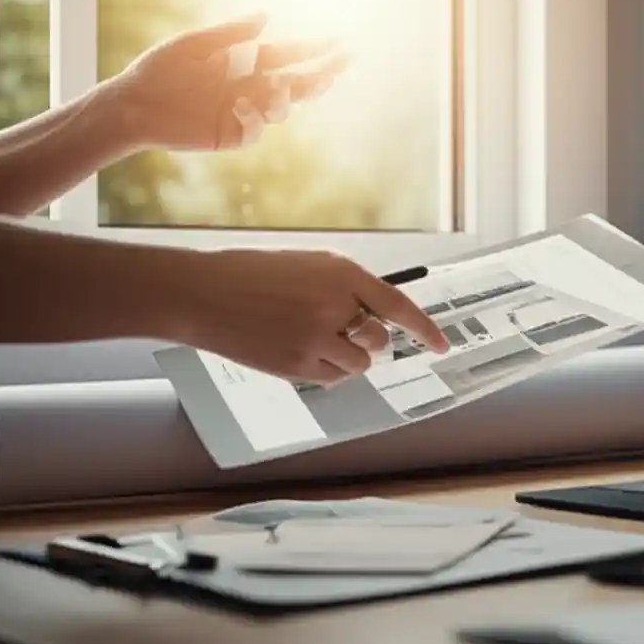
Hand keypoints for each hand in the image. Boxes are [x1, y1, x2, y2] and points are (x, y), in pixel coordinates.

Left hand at [105, 14, 348, 152]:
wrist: (133, 104)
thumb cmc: (159, 69)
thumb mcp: (195, 44)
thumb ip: (232, 33)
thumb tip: (268, 16)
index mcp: (243, 64)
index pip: (286, 56)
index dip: (310, 50)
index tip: (334, 43)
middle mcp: (249, 88)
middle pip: (295, 83)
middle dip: (320, 73)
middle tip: (342, 63)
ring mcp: (242, 113)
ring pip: (280, 108)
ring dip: (287, 96)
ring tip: (283, 83)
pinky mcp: (230, 135)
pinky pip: (254, 129)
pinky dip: (253, 117)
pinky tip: (239, 104)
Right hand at [179, 249, 448, 386]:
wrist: (202, 293)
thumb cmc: (252, 274)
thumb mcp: (307, 265)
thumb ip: (345, 286)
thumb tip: (377, 315)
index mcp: (341, 273)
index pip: (397, 305)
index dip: (424, 329)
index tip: (441, 345)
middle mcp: (335, 304)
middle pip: (379, 340)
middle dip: (368, 341)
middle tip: (341, 333)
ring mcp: (316, 337)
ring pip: (359, 364)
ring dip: (346, 358)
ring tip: (313, 340)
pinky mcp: (297, 365)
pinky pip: (333, 378)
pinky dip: (326, 371)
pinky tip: (299, 353)